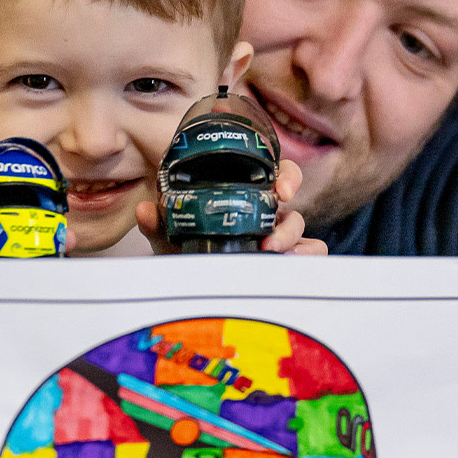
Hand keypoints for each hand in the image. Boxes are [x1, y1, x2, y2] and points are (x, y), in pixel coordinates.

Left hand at [133, 158, 326, 255]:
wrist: (189, 282)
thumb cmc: (188, 250)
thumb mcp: (172, 235)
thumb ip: (160, 222)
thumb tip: (146, 209)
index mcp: (248, 197)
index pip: (278, 174)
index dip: (287, 176)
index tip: (282, 189)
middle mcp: (268, 215)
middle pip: (295, 206)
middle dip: (290, 219)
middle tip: (272, 231)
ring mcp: (279, 239)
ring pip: (303, 234)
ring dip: (290, 242)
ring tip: (269, 254)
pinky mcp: (287, 263)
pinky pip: (311, 255)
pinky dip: (305, 260)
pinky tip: (285, 268)